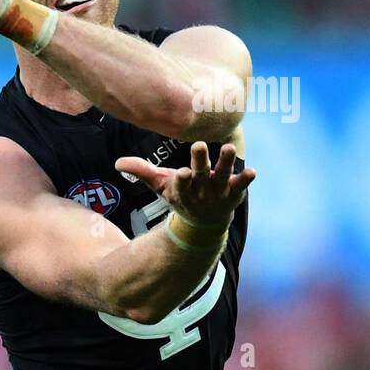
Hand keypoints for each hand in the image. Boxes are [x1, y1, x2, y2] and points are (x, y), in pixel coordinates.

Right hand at [116, 141, 254, 228]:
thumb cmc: (181, 197)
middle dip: (200, 161)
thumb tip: (117, 163)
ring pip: (222, 176)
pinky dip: (246, 179)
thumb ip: (142, 172)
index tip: (182, 172)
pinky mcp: (234, 193)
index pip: (181, 185)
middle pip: (201, 175)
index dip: (182, 180)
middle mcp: (201, 192)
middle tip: (198, 145)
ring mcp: (219, 192)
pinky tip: (252, 171)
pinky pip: (241, 185)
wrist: (204, 223)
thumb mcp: (161, 186)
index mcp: (182, 191)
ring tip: (228, 148)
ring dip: (225, 163)